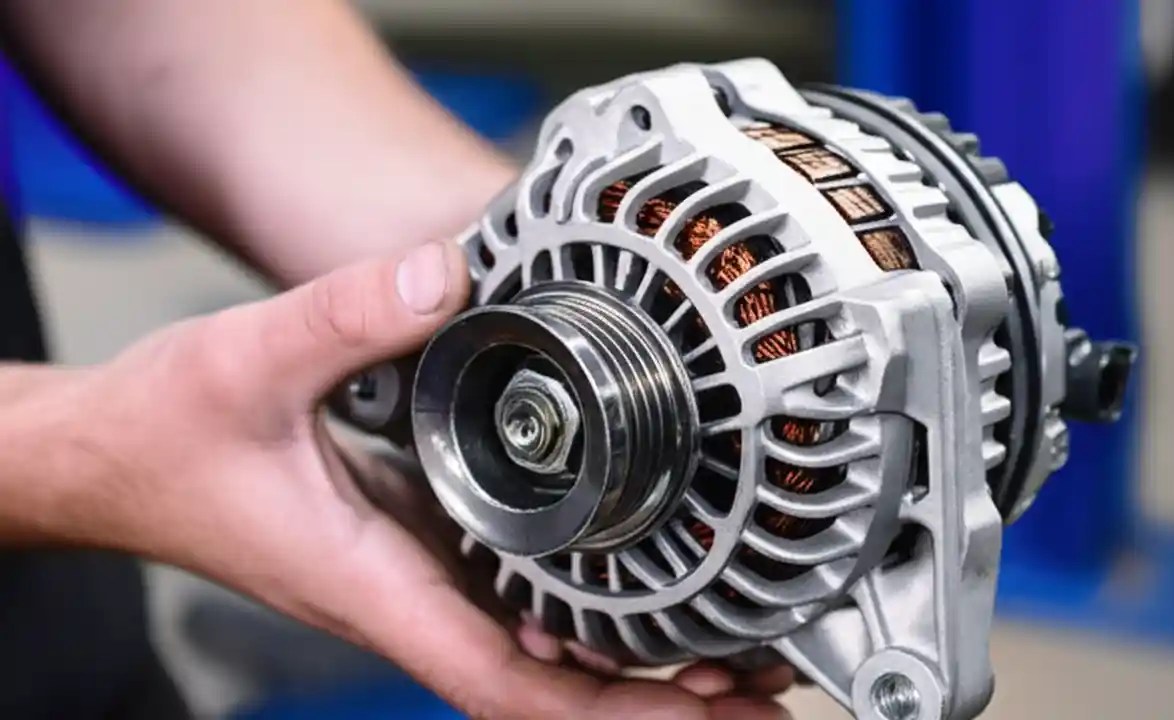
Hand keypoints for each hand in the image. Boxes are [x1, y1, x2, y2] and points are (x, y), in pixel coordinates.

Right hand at [53, 241, 792, 719]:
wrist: (118, 454)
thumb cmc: (167, 436)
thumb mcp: (246, 360)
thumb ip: (347, 316)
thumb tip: (449, 280)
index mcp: (374, 581)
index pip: (503, 680)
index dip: (606, 705)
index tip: (698, 703)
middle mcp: (408, 596)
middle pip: (548, 688)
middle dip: (654, 704)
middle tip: (757, 688)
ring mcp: (418, 577)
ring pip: (542, 655)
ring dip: (635, 669)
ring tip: (731, 665)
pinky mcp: (417, 547)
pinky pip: (520, 604)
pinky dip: (587, 621)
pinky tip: (641, 607)